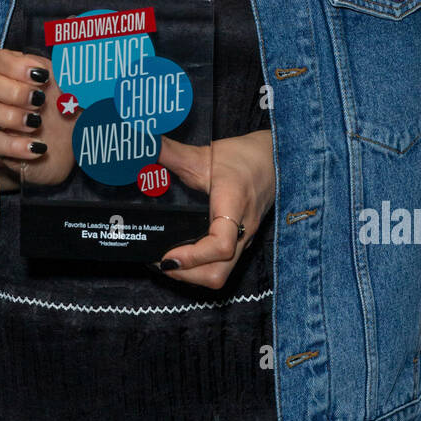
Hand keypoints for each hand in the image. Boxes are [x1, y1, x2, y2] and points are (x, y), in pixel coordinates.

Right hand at [0, 48, 77, 188]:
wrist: (83, 142)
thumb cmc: (74, 107)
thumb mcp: (72, 81)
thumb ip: (62, 64)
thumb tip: (52, 57)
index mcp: (18, 73)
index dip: (13, 66)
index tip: (42, 76)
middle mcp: (3, 94)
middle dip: (11, 91)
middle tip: (39, 101)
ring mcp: (0, 120)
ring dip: (9, 116)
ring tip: (37, 123)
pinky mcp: (3, 146)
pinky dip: (16, 145)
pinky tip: (38, 146)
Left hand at [153, 130, 274, 289]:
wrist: (275, 160)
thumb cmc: (243, 158)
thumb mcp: (204, 154)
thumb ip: (173, 153)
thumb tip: (145, 146)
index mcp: (233, 205)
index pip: (220, 245)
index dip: (192, 257)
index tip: (167, 255)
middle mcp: (242, 229)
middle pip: (218, 272)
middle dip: (186, 274)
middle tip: (159, 261)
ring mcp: (244, 239)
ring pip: (222, 274)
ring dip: (193, 275)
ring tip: (168, 261)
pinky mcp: (242, 242)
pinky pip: (223, 265)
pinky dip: (201, 267)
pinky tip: (184, 255)